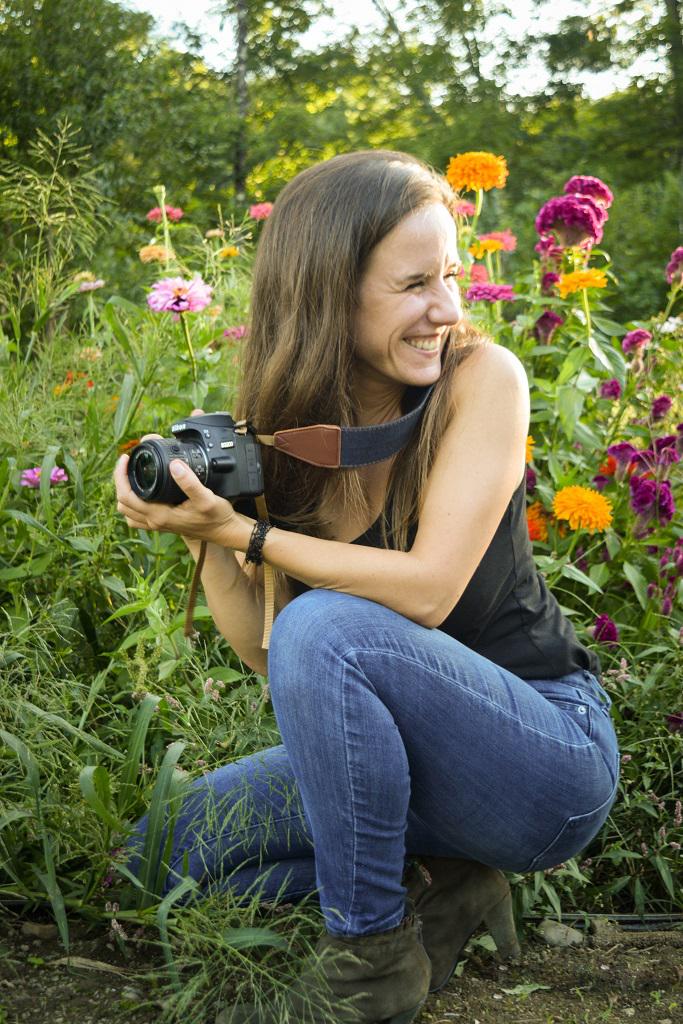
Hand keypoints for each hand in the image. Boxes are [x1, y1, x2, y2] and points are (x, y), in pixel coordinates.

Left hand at [113, 409, 244, 550]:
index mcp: (160, 515)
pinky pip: (138, 517)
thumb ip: (189, 482)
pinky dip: (134, 504)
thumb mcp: (206, 498)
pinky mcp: (163, 524)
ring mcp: (158, 525)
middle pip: (122, 503)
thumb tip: (174, 465)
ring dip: (125, 493)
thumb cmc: (217, 517)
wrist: (225, 531)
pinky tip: (142, 492)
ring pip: (128, 512)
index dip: (120, 476)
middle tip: (128, 463)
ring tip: (131, 475)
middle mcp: (155, 522)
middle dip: (120, 481)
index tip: (126, 458)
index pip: (126, 496)